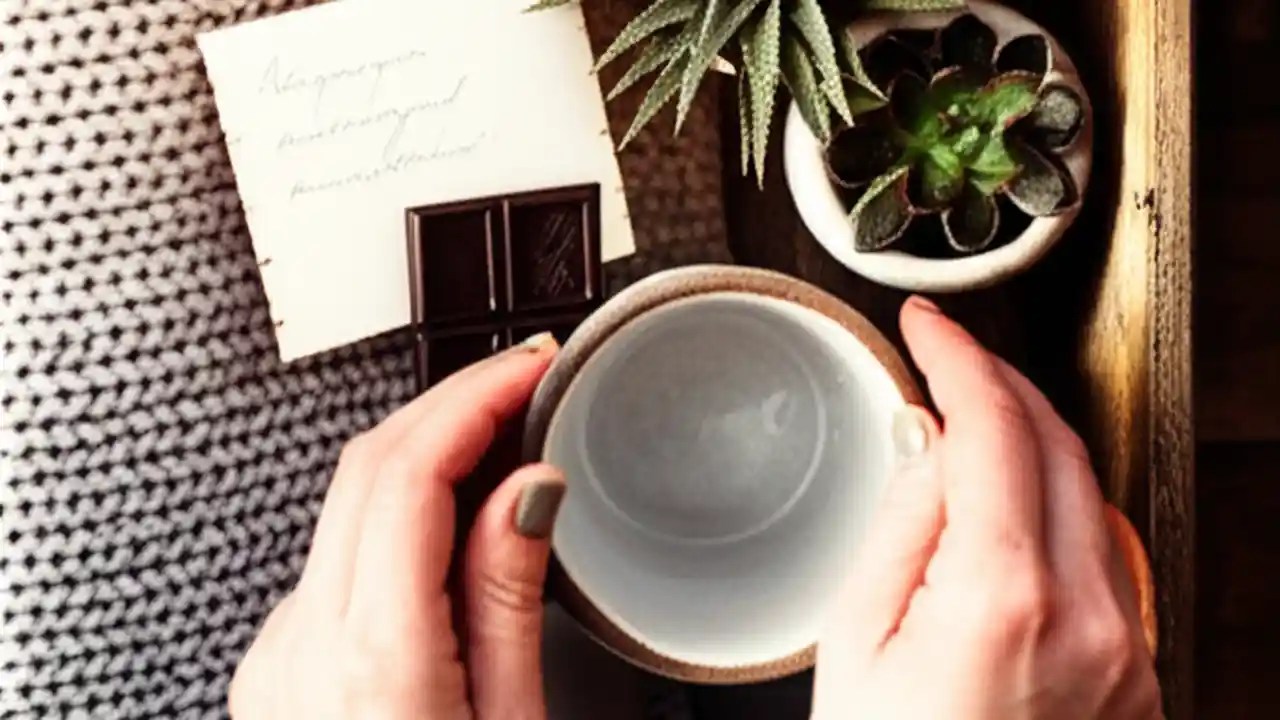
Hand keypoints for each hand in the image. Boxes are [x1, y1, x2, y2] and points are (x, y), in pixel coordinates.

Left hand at [229, 334, 563, 719]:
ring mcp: (278, 652)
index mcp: (375, 656)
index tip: (527, 369)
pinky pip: (334, 555)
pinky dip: (393, 514)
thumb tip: (528, 489)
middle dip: (450, 403)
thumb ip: (509, 599)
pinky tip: (447, 516)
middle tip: (521, 380)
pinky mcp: (276, 664)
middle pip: (367, 467)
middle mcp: (304, 644)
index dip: (472, 398)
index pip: (409, 473)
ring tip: (499, 434)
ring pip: (346, 502)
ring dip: (423, 450)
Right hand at [812, 297, 1160, 718]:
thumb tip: (930, 443)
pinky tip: (1023, 510)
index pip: (993, 428)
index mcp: (1004, 601)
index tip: (929, 326)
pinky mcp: (1139, 678)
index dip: (958, 356)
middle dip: (1002, 384)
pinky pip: (1115, 560)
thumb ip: (902, 526)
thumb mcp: (854, 644)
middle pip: (1061, 446)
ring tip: (976, 431)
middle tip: (949, 361)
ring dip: (1039, 444)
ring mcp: (1129, 653)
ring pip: (1099, 496)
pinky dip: (1069, 511)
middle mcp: (1090, 620)